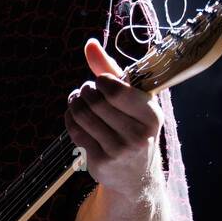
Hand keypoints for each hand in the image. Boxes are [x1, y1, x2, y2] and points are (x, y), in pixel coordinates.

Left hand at [65, 38, 163, 196]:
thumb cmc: (134, 127)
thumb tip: (89, 44)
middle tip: (86, 92)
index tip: (100, 83)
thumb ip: (111, 71)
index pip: (115, 90)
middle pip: (95, 100)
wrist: (135, 176)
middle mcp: (138, 136)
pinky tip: (75, 116)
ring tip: (78, 100)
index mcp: (152, 116)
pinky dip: (70, 118)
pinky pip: (75, 131)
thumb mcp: (133, 100)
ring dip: (75, 102)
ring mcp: (118, 151)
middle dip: (85, 91)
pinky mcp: (100, 162)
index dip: (100, 81)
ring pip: (82, 115)